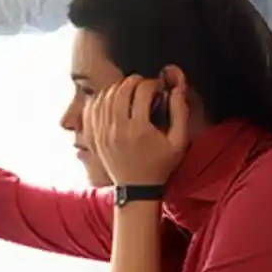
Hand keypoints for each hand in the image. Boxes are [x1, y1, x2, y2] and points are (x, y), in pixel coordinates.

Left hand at [85, 67, 189, 185]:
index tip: (158, 87)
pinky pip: (91, 108)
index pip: (142, 91)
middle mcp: (117, 129)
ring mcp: (102, 132)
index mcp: (139, 129)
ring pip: (105, 96)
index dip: (152, 83)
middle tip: (143, 85)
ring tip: (129, 90)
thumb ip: (179, 113)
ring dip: (118, 87)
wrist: (136, 189)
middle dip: (134, 81)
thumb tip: (177, 88)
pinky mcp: (93, 136)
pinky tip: (112, 99)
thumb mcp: (179, 142)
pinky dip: (101, 98)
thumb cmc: (160, 166)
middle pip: (121, 90)